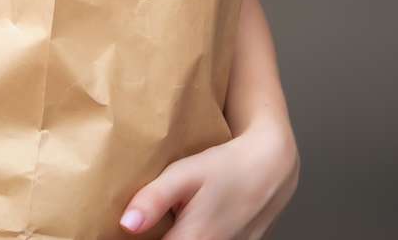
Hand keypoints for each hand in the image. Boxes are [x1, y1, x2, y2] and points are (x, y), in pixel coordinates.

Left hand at [118, 116, 299, 239]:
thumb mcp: (184, 174)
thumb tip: (126, 225)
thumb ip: (153, 200)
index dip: (139, 238)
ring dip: (175, 233)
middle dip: (157, 234)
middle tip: (148, 218)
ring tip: (173, 215)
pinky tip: (190, 218)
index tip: (136, 225)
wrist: (272, 164)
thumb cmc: (227, 166)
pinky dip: (194, 232)